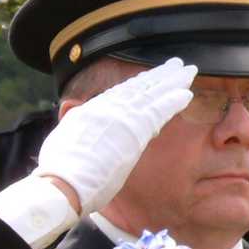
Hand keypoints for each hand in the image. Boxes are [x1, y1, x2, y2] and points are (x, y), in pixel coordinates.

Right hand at [34, 59, 196, 215]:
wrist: (62, 184)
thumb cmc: (60, 173)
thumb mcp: (63, 141)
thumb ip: (73, 127)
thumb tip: (71, 116)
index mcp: (89, 110)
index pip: (120, 93)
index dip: (140, 84)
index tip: (153, 76)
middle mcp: (105, 108)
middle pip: (139, 86)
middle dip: (160, 75)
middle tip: (177, 65)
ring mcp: (121, 116)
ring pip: (153, 92)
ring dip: (173, 80)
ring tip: (188, 70)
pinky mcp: (134, 129)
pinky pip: (160, 109)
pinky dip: (174, 99)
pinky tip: (188, 93)